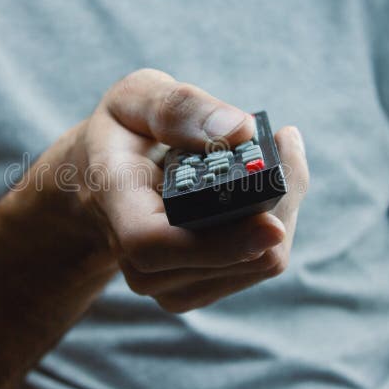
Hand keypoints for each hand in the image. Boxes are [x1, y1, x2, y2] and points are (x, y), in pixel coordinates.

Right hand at [70, 68, 308, 311]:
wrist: (103, 183)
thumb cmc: (122, 134)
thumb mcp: (134, 98)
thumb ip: (177, 107)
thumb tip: (241, 130)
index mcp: (115, 204)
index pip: (153, 244)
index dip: (217, 244)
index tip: (273, 224)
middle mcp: (137, 261)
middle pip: (233, 256)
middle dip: (277, 200)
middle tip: (285, 142)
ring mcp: (167, 284)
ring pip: (259, 262)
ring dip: (282, 208)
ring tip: (274, 158)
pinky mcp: (196, 289)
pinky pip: (260, 264)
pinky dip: (276, 224)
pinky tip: (265, 188)